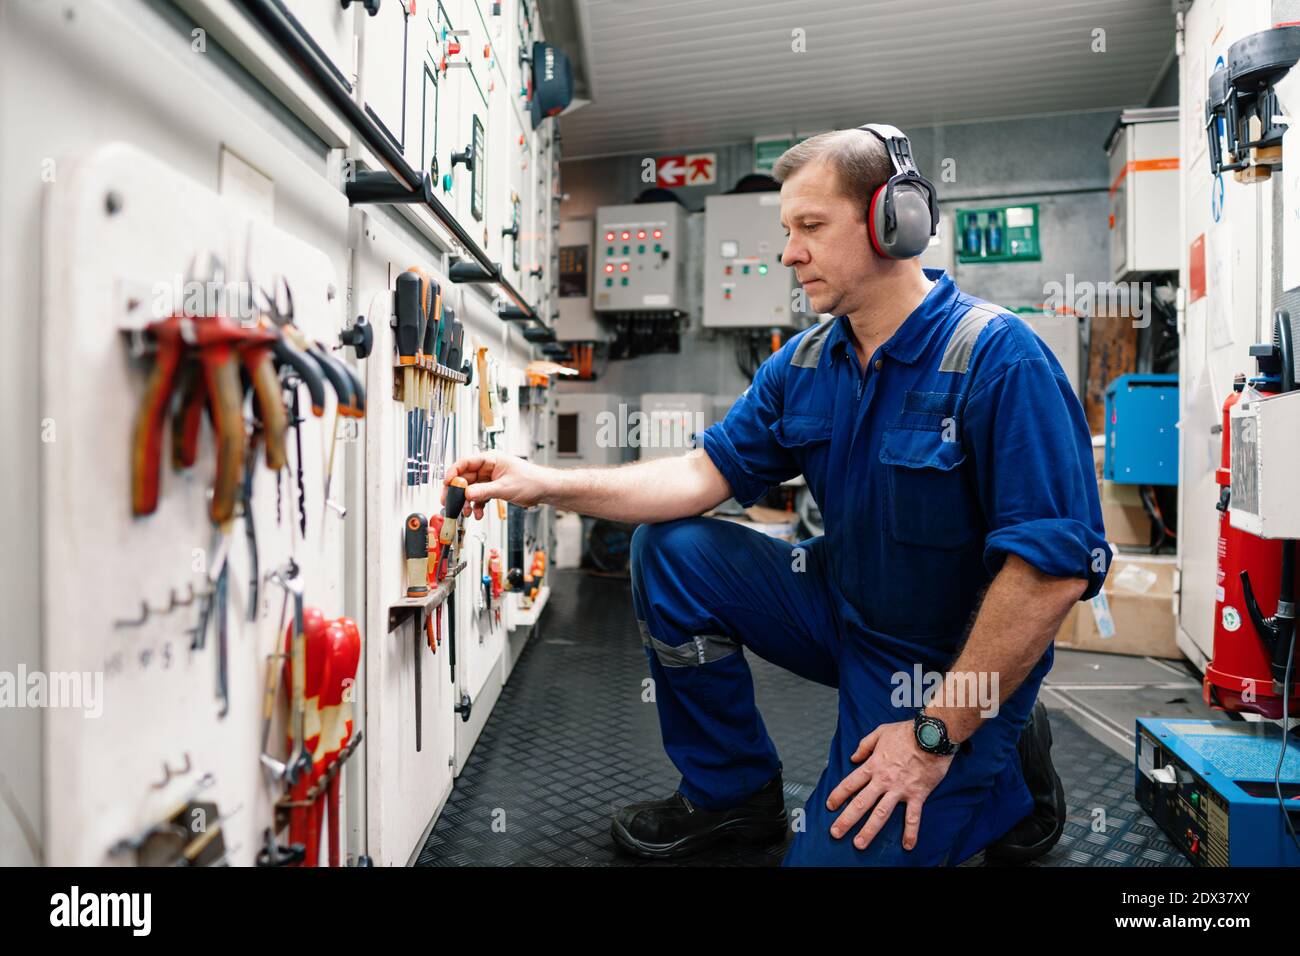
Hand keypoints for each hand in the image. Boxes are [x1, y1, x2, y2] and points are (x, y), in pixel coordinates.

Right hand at [444, 451, 548, 518]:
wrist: (544, 489)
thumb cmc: (531, 480)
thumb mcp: (505, 487)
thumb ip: (484, 491)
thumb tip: (466, 494)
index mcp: (490, 459)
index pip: (465, 463)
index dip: (453, 473)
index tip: (446, 483)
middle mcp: (488, 468)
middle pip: (465, 478)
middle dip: (457, 491)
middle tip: (449, 502)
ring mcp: (490, 479)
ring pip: (471, 489)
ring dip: (467, 501)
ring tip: (466, 512)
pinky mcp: (493, 489)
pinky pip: (479, 497)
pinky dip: (477, 506)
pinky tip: (478, 514)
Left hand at [825, 720, 954, 852]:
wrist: (932, 735)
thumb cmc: (906, 732)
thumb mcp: (880, 732)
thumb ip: (864, 745)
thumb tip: (853, 757)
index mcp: (873, 765)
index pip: (850, 783)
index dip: (838, 795)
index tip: (829, 806)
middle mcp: (883, 780)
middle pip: (860, 803)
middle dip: (846, 819)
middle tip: (835, 833)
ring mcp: (899, 789)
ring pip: (881, 814)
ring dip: (869, 830)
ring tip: (859, 844)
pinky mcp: (917, 795)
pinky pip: (913, 817)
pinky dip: (911, 832)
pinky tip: (908, 845)